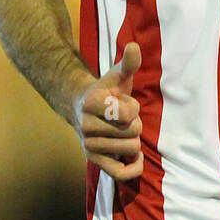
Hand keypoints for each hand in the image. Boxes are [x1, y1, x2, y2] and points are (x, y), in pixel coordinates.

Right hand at [72, 41, 142, 180]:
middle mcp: (86, 126)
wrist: (83, 109)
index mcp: (91, 103)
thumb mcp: (117, 76)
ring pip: (130, 149)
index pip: (129, 113)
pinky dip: (134, 168)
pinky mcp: (94, 161)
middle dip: (135, 124)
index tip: (123, 102)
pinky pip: (120, 173)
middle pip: (132, 132)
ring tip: (122, 131)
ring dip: (133, 140)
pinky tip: (136, 157)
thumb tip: (134, 46)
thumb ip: (128, 63)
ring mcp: (89, 146)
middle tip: (123, 118)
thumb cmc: (107, 92)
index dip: (133, 107)